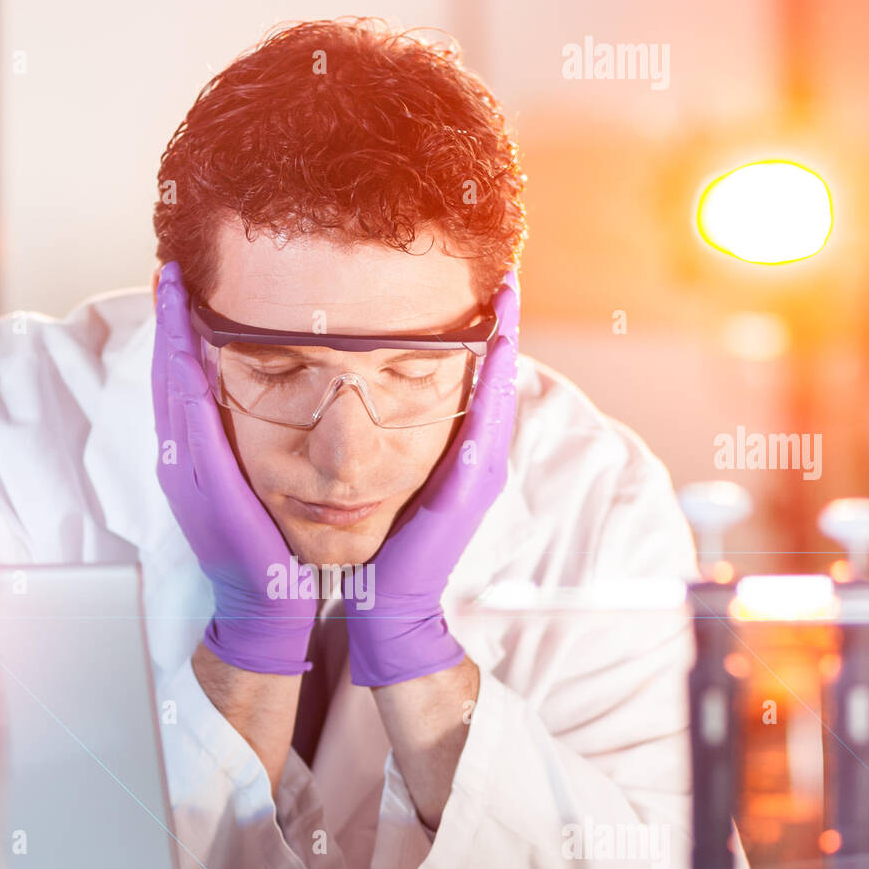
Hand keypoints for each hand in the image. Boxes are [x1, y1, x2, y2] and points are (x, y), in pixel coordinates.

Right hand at [152, 261, 315, 675]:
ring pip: (171, 389)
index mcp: (195, 460)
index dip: (178, 336)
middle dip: (166, 322)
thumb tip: (272, 405)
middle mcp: (181, 460)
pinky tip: (187, 342)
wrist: (267, 605)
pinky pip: (187, 418)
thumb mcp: (256, 489)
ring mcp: (185, 472)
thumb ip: (253, 449)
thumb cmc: (271, 548)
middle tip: (168, 271)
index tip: (182, 290)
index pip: (182, 384)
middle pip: (167, 376)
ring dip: (169, 336)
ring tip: (171, 287)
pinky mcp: (201, 484)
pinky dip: (182, 376)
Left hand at [345, 271, 520, 687]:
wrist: (386, 601)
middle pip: (496, 376)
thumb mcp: (387, 478)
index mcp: (458, 451)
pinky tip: (496, 344)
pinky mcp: (474, 486)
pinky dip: (496, 382)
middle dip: (502, 321)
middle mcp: (478, 455)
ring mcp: (482, 470)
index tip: (483, 282)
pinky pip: (488, 422)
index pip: (475, 378)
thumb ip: (389, 438)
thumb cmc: (384, 542)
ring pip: (499, 390)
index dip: (483, 331)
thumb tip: (361, 390)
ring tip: (507, 288)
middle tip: (503, 267)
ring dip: (506, 339)